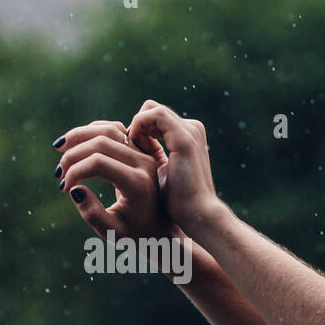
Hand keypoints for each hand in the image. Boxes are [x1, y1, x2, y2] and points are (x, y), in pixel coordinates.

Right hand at [55, 120, 176, 244]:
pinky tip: (74, 146)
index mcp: (139, 184)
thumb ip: (93, 214)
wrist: (161, 229)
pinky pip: (114, 131)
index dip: (75, 171)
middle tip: (59, 173)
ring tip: (60, 151)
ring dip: (79, 137)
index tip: (64, 188)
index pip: (99, 162)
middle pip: (101, 142)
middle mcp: (145, 165)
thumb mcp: (113, 233)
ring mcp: (144, 155)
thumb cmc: (136, 235)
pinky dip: (91, 132)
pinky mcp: (140, 150)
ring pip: (108, 130)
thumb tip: (74, 188)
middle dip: (72, 155)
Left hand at [126, 100, 224, 236]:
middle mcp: (192, 130)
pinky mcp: (184, 138)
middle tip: (128, 150)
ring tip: (131, 150)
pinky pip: (153, 114)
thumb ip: (152, 153)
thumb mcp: (161, 171)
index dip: (138, 130)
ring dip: (135, 126)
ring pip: (151, 109)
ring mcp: (190, 131)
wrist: (196, 215)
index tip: (130, 152)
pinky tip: (134, 146)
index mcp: (188, 137)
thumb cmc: (178, 201)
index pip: (155, 118)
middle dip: (136, 126)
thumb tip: (131, 141)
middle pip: (152, 110)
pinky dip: (138, 126)